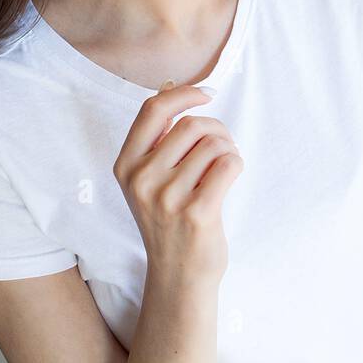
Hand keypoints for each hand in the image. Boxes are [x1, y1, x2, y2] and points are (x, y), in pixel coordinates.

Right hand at [112, 84, 243, 284]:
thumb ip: (158, 138)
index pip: (153, 109)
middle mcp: (141, 179)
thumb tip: (173, 87)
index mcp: (126, 165)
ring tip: (223, 169)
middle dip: (217, 129)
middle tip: (222, 148)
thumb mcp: (148, 178)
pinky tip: (229, 180)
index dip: (184, 93)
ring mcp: (167, 197)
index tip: (206, 94)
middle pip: (192, 124)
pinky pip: (229, 164)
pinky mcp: (196, 212)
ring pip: (214, 144)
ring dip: (229, 150)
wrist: (177, 276)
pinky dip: (236, 165)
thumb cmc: (169, 219)